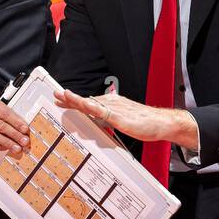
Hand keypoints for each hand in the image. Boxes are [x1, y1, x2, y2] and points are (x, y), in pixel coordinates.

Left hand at [55, 90, 198, 147]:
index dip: (73, 100)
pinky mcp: (121, 117)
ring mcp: (116, 109)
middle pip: (87, 101)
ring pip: (93, 104)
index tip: (60, 99)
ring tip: (65, 96)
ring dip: (78, 101)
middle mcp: (112, 103)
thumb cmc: (144, 122)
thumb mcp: (120, 121)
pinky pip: (105, 112)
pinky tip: (85, 105)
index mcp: (111, 104)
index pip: (88, 102)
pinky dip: (94, 108)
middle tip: (56, 95)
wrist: (162, 123)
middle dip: (70, 98)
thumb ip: (108, 120)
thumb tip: (96, 121)